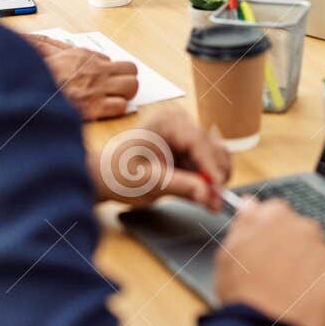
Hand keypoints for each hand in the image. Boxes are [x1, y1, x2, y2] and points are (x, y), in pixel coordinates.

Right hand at [29, 34, 137, 120]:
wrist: (30, 91)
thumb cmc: (39, 74)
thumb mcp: (48, 53)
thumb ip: (56, 47)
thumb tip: (52, 42)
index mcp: (87, 57)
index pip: (114, 61)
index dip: (111, 73)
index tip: (104, 80)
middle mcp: (97, 70)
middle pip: (131, 70)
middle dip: (127, 80)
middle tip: (118, 90)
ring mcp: (98, 88)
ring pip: (131, 86)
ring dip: (126, 95)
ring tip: (114, 100)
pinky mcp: (96, 107)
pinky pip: (122, 106)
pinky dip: (117, 109)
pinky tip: (106, 110)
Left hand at [91, 108, 231, 210]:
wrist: (106, 178)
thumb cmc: (119, 174)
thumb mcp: (149, 182)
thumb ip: (181, 186)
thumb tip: (207, 194)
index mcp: (166, 122)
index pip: (198, 141)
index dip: (211, 165)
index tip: (218, 187)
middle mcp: (180, 125)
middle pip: (213, 148)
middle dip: (216, 177)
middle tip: (215, 203)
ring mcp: (186, 138)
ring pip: (216, 158)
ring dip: (215, 182)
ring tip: (210, 204)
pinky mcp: (189, 153)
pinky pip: (208, 167)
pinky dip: (209, 183)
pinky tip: (206, 199)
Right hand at [214, 198, 324, 325]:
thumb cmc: (243, 293)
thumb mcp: (229, 253)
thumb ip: (243, 223)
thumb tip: (250, 204)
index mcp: (276, 218)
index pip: (277, 210)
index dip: (270, 229)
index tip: (266, 244)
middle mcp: (304, 228)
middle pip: (300, 230)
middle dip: (291, 246)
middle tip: (275, 272)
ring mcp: (324, 252)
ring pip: (316, 253)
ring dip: (307, 266)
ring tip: (288, 291)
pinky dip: (320, 286)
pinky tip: (303, 300)